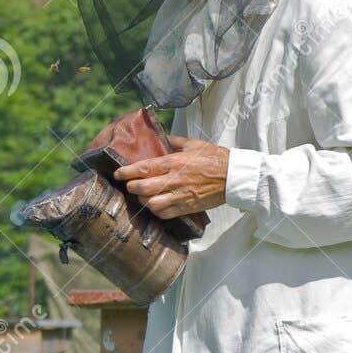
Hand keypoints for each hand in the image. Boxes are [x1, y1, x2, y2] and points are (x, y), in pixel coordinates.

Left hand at [114, 134, 228, 218]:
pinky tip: (155, 205)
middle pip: (143, 187)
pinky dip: (156, 211)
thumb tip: (160, 138)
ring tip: (142, 196)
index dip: (126, 172)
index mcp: (174, 162)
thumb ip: (174, 141)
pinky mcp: (186, 207)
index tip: (117, 174)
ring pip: (151, 203)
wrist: (234, 176)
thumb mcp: (193, 144)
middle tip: (130, 185)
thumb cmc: (215, 158)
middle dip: (131, 187)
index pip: (143, 168)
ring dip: (143, 200)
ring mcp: (180, 195)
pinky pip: (165, 214)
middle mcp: (174, 180)